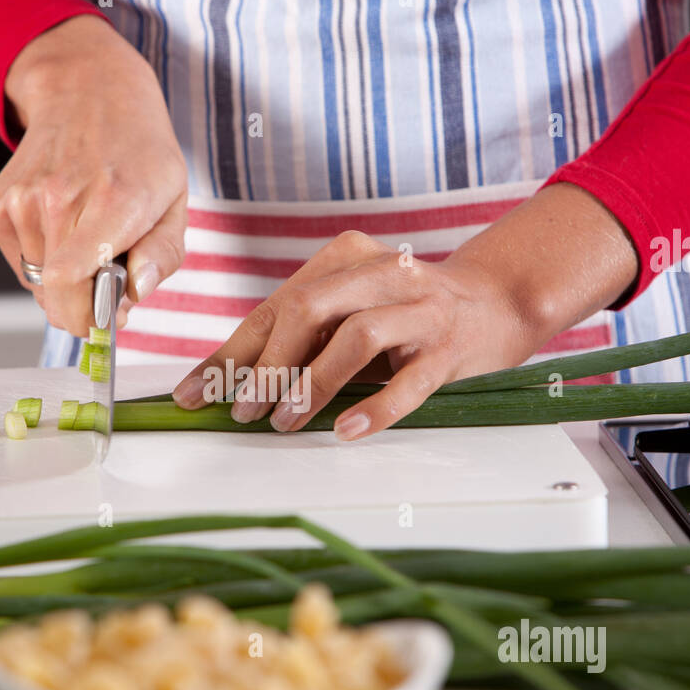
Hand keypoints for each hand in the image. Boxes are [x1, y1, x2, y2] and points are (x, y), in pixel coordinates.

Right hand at [0, 15, 187, 334]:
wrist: (87, 92)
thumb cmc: (139, 152)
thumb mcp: (175, 199)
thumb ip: (163, 253)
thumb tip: (136, 293)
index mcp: (115, 201)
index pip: (75, 282)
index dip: (93, 317)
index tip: (112, 317)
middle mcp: (62, 198)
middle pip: (58, 298)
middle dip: (83, 310)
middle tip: (105, 290)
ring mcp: (23, 200)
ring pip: (39, 286)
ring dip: (65, 281)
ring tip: (86, 239)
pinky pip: (21, 265)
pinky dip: (43, 261)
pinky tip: (62, 229)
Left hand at [170, 183, 637, 439]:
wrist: (496, 302)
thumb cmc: (404, 315)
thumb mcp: (349, 310)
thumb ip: (301, 335)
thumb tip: (230, 384)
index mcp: (345, 258)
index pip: (274, 306)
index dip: (229, 353)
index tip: (193, 394)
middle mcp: (381, 272)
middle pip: (308, 310)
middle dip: (266, 365)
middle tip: (242, 411)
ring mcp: (419, 308)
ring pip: (355, 337)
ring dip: (312, 384)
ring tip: (285, 422)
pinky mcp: (451, 347)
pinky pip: (410, 380)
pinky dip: (375, 408)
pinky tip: (347, 432)